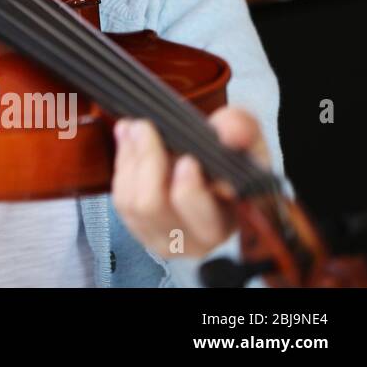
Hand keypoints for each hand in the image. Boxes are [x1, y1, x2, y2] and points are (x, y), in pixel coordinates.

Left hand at [111, 106, 270, 259]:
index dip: (191, 192)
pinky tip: (128, 139)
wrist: (210, 165)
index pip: (206, 219)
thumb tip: (229, 133)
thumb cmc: (231, 157)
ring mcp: (164, 237)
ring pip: (133, 202)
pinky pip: (122, 199)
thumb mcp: (245, 137)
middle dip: (149, 161)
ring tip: (136, 127)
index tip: (187, 159)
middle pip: (156, 206)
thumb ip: (241, 128)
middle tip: (147, 126)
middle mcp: (196, 239)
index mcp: (229, 221)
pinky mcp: (140, 228)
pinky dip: (122, 165)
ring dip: (131, 159)